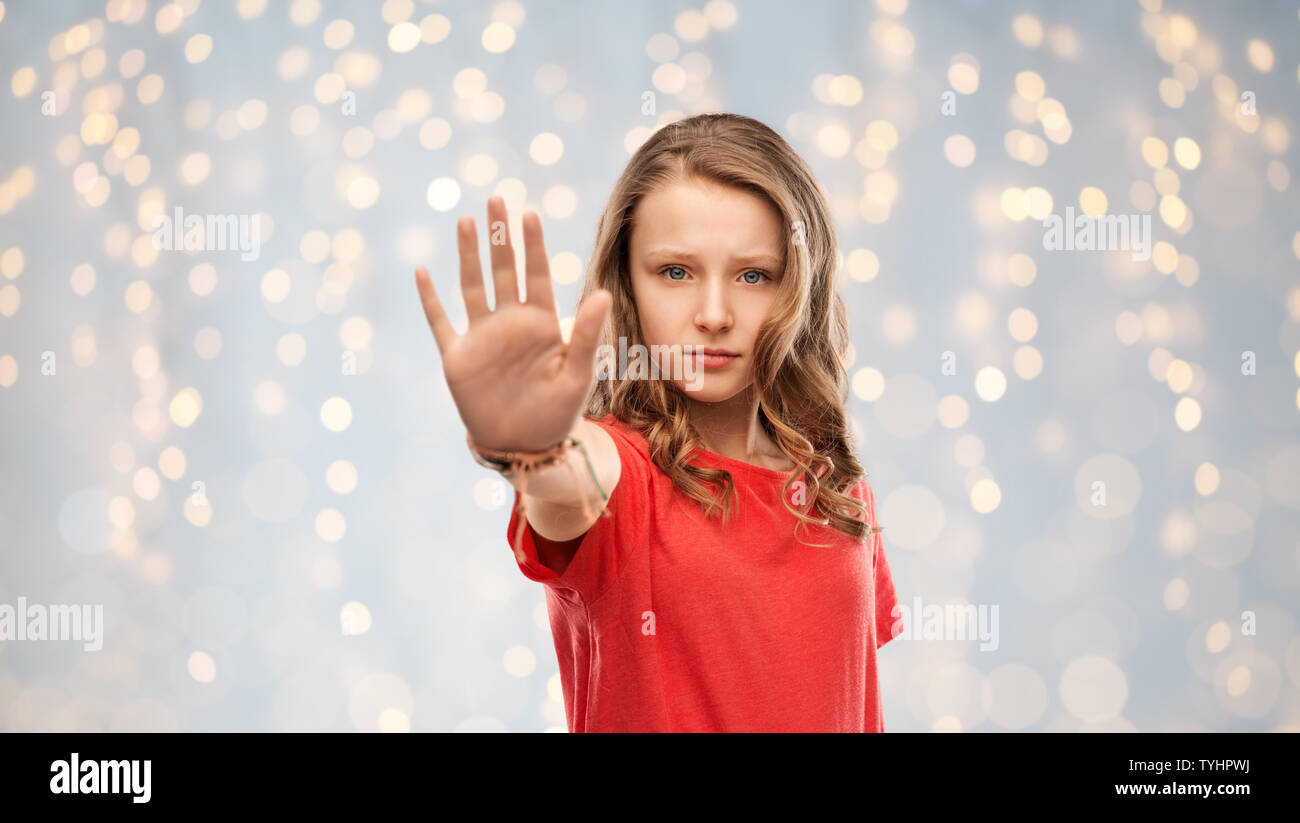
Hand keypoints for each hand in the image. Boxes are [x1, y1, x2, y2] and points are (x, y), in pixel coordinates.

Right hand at [414, 196, 611, 452]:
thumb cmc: (558, 412)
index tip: (529, 214)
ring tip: (465, 221)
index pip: (538, 274)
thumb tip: (602, 294)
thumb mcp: (578, 374)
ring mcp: (483, 337)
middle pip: (504, 270)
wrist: (525, 446)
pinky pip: (441, 322)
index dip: (533, 245)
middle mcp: (511, 323)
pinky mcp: (458, 357)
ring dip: (468, 255)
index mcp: (542, 324)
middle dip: (500, 236)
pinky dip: (430, 299)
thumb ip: (588, 334)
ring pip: (472, 286)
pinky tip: (422, 271)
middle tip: (496, 200)